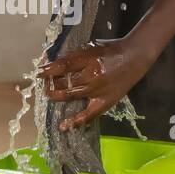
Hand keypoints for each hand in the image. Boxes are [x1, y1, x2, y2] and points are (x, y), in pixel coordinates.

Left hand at [37, 32, 157, 131]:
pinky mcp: (105, 102)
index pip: (62, 66)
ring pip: (71, 96)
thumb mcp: (91, 47)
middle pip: (64, 82)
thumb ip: (74, 56)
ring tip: (49, 95)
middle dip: (51, 83)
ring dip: (57, 96)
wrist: (135, 56)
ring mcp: (97, 91)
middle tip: (45, 82)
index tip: (38, 72)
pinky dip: (76, 121)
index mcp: (88, 60)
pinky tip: (64, 126)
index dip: (48, 70)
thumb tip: (54, 63)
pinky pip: (89, 114)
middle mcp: (91, 76)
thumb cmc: (112, 49)